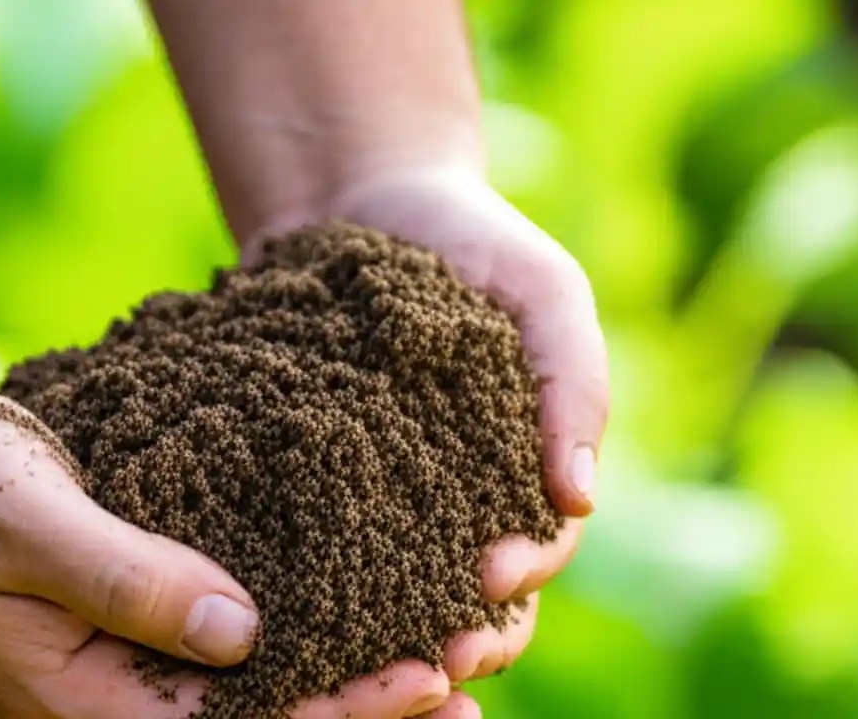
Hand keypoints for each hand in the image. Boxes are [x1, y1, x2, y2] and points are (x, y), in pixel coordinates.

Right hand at [0, 351, 460, 717]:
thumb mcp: (23, 522)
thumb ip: (129, 581)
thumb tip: (247, 631)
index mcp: (80, 701)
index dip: (344, 708)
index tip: (433, 671)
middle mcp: (103, 705)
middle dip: (366, 709)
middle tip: (472, 678)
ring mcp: (108, 674)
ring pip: (251, 695)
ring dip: (343, 680)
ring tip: (446, 661)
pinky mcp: (114, 632)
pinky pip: (220, 651)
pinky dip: (296, 637)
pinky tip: (351, 608)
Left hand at [247, 165, 609, 713]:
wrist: (366, 202)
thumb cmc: (475, 243)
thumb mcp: (544, 291)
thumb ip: (574, 382)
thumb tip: (579, 497)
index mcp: (525, 469)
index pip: (541, 546)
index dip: (525, 573)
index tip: (490, 578)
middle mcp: (461, 498)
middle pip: (473, 597)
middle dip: (462, 632)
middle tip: (430, 655)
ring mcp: (387, 494)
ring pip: (394, 587)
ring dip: (387, 629)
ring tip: (358, 652)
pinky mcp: (316, 478)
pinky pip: (315, 537)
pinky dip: (308, 575)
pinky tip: (278, 594)